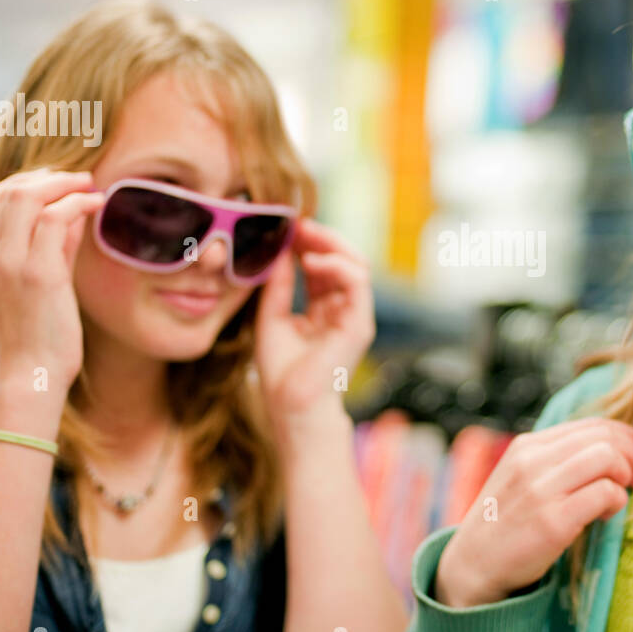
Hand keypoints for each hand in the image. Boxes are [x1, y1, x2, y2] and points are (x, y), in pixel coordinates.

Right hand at [0, 168, 104, 392]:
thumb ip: (52, 245)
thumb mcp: (42, 279)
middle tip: (78, 179)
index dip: (24, 181)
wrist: (33, 374)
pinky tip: (95, 204)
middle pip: (7, 191)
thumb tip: (73, 209)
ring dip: (64, 185)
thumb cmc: (40, 333)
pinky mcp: (37, 273)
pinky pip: (55, 218)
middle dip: (47, 178)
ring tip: (90, 187)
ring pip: (28, 198)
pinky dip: (77, 203)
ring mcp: (8, 264)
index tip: (54, 181)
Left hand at [254, 218, 375, 417]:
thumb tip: (279, 251)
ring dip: (331, 244)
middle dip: (322, 237)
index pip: (323, 267)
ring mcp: (355, 316)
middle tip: (299, 223)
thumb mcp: (272, 318)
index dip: (308, 244)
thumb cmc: (281, 373)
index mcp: (325, 310)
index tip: (288, 227)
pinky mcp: (360, 323)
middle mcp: (344, 310)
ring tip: (306, 236)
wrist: (292, 407)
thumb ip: (279, 286)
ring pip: (356, 263)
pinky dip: (337, 264)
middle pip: (343, 260)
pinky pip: (357, 281)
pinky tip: (313, 259)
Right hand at [434, 417, 632, 607]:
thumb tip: (610, 451)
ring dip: (626, 475)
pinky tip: (605, 515)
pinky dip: (616, 502)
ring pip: (607, 457)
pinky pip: (604, 494)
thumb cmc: (506, 524)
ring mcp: (541, 490)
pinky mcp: (552, 521)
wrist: (472, 565)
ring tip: (619, 494)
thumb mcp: (521, 478)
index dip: (625, 436)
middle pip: (603, 436)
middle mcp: (532, 460)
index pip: (591, 424)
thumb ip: (555, 461)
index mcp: (527, 445)